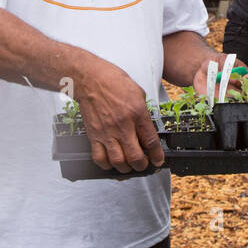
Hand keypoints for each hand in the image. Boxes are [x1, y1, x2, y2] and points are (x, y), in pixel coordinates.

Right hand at [75, 57, 164, 173]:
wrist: (90, 79)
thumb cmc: (113, 81)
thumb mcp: (138, 93)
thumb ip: (144, 113)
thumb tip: (147, 129)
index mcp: (137, 113)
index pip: (151, 141)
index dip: (157, 155)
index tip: (158, 160)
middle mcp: (122, 125)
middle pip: (135, 157)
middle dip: (142, 165)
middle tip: (144, 164)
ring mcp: (107, 132)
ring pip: (118, 161)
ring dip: (126, 168)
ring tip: (129, 165)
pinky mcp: (93, 135)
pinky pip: (99, 158)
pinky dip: (106, 165)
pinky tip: (111, 162)